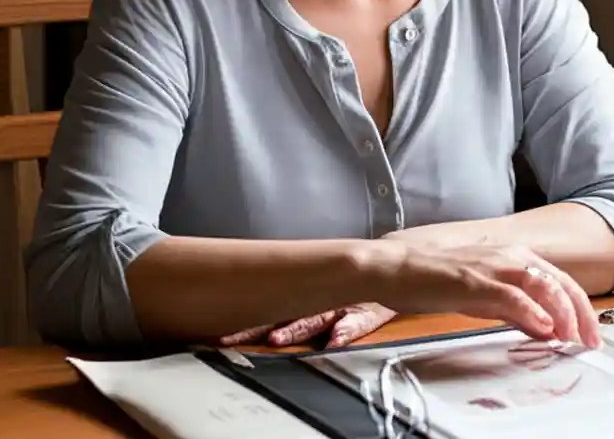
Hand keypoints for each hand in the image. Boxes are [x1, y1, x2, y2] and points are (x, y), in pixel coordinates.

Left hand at [219, 302, 396, 347]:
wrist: (393, 272)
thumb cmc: (355, 292)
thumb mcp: (327, 296)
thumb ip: (299, 305)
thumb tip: (263, 316)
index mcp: (306, 302)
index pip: (269, 313)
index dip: (244, 325)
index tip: (220, 337)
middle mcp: (319, 305)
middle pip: (282, 319)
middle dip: (257, 329)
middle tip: (234, 340)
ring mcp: (342, 308)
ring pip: (313, 320)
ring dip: (294, 330)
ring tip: (277, 340)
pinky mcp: (367, 314)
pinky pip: (356, 323)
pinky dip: (345, 331)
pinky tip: (334, 342)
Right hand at [373, 239, 602, 348]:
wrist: (398, 269)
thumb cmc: (438, 281)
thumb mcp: (486, 297)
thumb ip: (516, 310)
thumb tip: (545, 328)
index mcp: (516, 258)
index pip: (561, 282)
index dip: (580, 308)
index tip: (590, 334)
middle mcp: (512, 256)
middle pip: (561, 283)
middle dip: (582, 314)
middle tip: (591, 341)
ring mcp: (494, 267)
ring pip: (543, 285)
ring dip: (564, 313)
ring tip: (573, 337)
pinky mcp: (476, 280)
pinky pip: (512, 295)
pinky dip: (532, 311)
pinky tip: (544, 327)